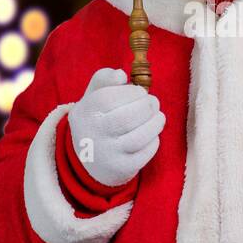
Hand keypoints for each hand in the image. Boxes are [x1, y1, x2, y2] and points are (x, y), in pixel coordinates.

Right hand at [67, 68, 164, 186]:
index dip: (131, 92)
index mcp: (84, 113)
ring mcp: (107, 154)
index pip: (109, 99)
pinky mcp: (121, 168)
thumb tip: (121, 74)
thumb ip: (104, 78)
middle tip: (153, 103)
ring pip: (139, 137)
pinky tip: (152, 134)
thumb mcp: (93, 95)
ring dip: (155, 123)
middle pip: (126, 118)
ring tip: (158, 116)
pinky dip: (153, 140)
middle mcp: (92, 135)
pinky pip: (145, 153)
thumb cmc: (97, 117)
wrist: (89, 158)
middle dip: (147, 106)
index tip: (141, 92)